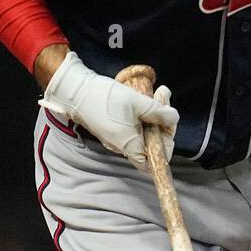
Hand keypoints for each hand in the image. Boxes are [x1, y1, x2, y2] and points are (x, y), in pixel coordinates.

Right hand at [38, 51, 177, 169]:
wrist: (76, 91)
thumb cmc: (106, 99)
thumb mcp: (138, 103)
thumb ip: (159, 112)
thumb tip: (174, 118)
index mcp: (130, 146)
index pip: (156, 159)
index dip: (167, 143)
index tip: (169, 122)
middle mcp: (123, 146)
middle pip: (151, 142)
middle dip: (162, 120)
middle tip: (164, 96)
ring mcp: (117, 137)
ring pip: (143, 131)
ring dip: (154, 114)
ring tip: (158, 92)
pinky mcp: (112, 127)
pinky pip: (133, 125)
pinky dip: (142, 113)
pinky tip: (144, 97)